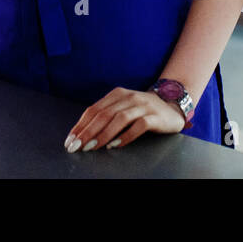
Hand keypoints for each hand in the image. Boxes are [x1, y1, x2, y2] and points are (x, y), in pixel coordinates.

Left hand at [63, 87, 187, 152]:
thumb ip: (107, 116)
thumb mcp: (123, 108)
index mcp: (117, 94)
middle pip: (104, 114)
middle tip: (76, 146)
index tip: (70, 140)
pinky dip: (125, 136)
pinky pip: (138, 126)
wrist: (172, 105)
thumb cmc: (142, 110)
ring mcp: (143, 106)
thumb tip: (83, 133)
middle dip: (87, 132)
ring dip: (103, 134)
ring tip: (91, 147)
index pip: (94, 109)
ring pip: (119, 119)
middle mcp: (129, 97)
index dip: (81, 125)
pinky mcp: (155, 116)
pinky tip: (115, 145)